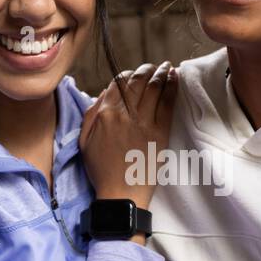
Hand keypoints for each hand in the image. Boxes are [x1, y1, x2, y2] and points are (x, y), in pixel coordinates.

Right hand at [80, 61, 177, 210]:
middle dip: (147, 69)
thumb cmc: (101, 171)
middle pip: (137, 81)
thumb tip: (104, 93)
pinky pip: (167, 104)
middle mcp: (123, 114)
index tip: (135, 73)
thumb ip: (91, 114)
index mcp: (104, 114)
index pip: (118, 84)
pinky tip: (175, 78)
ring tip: (167, 66)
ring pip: (153, 88)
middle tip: (154, 65)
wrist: (120, 195)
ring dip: (161, 72)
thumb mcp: (85, 141)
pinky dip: (172, 87)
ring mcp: (143, 122)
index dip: (128, 74)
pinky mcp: (159, 133)